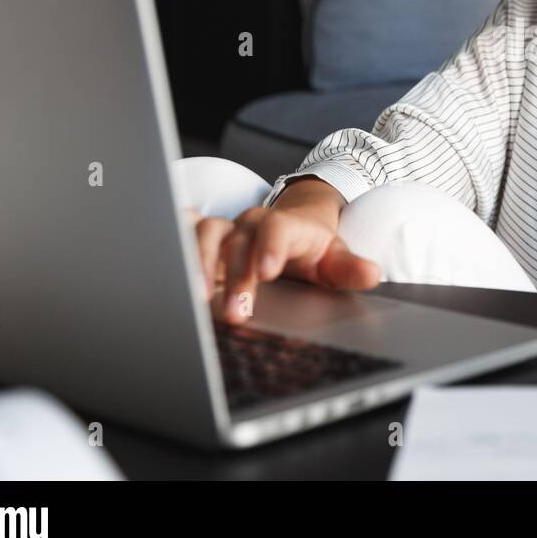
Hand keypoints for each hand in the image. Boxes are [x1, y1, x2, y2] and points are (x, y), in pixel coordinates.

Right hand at [185, 181, 380, 324]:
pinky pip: (182, 234)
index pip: (278, 229)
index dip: (271, 247)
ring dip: (199, 264)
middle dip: (236, 276)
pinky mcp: (204, 243)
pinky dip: (172, 245)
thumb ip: (350, 268)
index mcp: (284, 226)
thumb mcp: (333, 258)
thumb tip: (372, 274)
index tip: (268, 271)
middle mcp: (250, 225)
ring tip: (199, 299)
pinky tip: (165, 270)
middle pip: (238, 242)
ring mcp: (224, 231)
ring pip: (204, 235)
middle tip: (237, 313)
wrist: (292, 228)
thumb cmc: (311, 248)